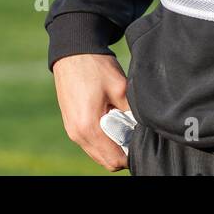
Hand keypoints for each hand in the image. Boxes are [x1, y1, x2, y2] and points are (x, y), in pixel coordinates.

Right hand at [53, 54, 131, 170]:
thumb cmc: (96, 67)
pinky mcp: (71, 125)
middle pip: (106, 160)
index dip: (131, 154)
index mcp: (88, 127)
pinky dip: (103, 138)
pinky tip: (112, 120)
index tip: (141, 140)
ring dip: (113, 145)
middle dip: (123, 151)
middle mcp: (77, 134)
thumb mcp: (121, 88)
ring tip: (123, 123)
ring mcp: (72, 131)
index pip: (114, 160)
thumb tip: (142, 130)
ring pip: (97, 153)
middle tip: (134, 131)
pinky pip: (90, 142)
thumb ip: (131, 113)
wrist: (73, 52)